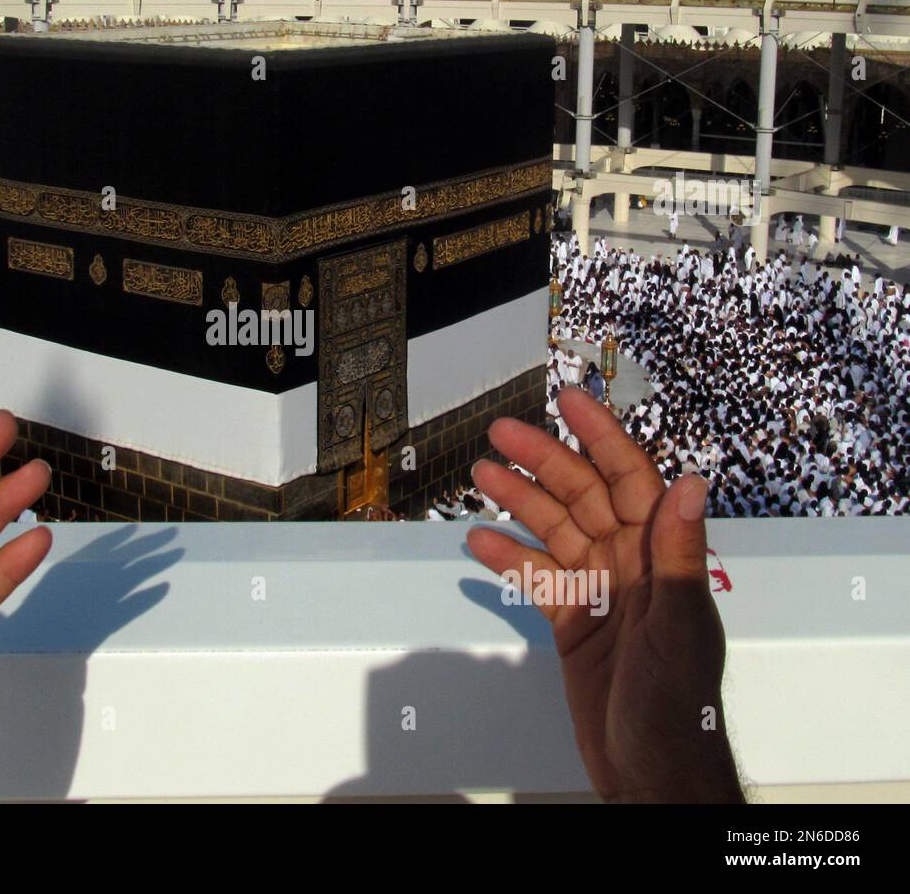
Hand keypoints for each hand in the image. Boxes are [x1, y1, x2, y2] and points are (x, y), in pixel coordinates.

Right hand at [467, 387, 743, 802]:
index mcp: (660, 557)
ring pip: (554, 531)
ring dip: (519, 502)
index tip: (571, 401)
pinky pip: (537, 578)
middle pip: (583, 496)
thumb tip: (692, 483)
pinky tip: (480, 543)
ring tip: (481, 477)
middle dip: (543, 460)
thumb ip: (678, 552)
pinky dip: (509, 559)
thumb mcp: (678, 625)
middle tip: (501, 434)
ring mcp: (601, 593)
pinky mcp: (576, 623)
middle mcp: (631, 566)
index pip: (631, 478)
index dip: (601, 436)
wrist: (650, 771)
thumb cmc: (676, 706)